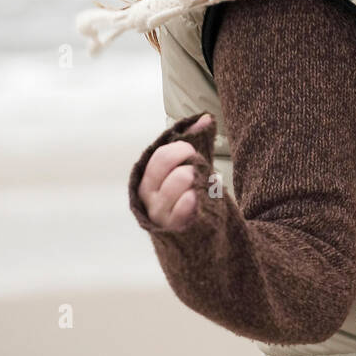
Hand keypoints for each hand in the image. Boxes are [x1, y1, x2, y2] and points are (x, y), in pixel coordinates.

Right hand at [137, 113, 213, 231]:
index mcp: (150, 182)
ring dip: (190, 180)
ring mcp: (162, 218)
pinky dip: (187, 203)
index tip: (192, 150)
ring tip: (202, 181)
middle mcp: (151, 200)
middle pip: (161, 173)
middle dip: (182, 163)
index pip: (158, 159)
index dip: (176, 151)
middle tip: (197, 166)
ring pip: (172, 191)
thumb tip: (206, 118)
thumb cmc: (191, 197)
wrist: (201, 238)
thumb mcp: (193, 168)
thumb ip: (198, 143)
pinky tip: (195, 197)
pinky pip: (179, 215)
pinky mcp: (175, 232)